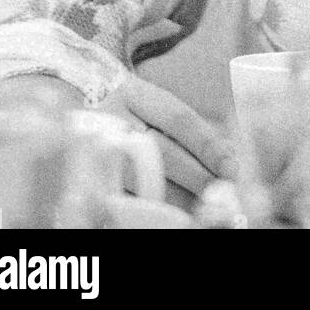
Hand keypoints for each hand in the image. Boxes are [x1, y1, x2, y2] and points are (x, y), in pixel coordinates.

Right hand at [97, 75, 238, 207]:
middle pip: (163, 152)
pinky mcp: (92, 182)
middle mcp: (113, 120)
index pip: (179, 119)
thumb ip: (189, 131)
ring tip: (204, 207)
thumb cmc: (131, 115)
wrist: (78, 114)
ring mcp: (98, 152)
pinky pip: (128, 201)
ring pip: (144, 181)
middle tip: (221, 193)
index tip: (231, 166)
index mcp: (134, 94)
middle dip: (197, 177)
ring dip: (180, 199)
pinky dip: (156, 210)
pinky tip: (176, 215)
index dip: (208, 145)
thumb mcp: (155, 108)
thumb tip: (227, 161)